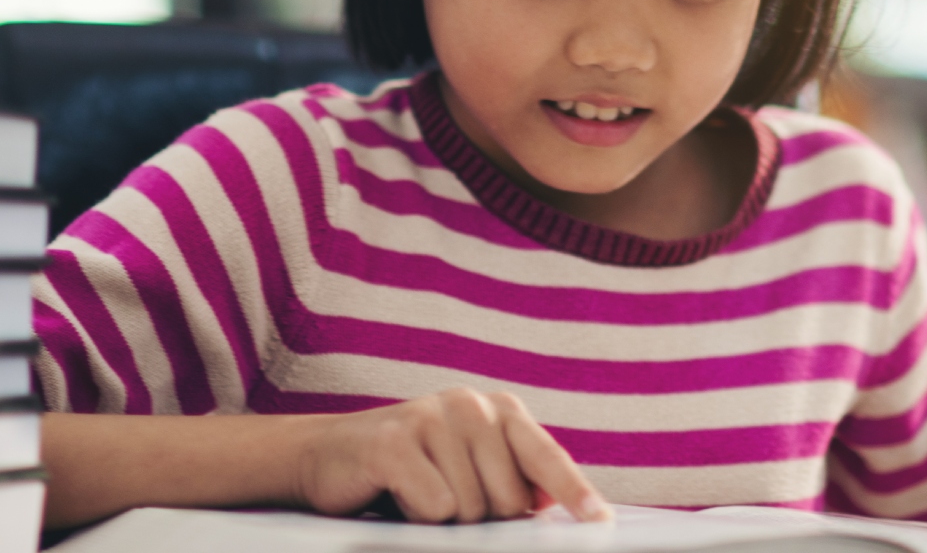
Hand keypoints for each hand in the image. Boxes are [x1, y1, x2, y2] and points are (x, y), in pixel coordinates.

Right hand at [296, 388, 610, 524]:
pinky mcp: (393, 440)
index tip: (599, 523)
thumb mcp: (468, 471)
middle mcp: (469, 404)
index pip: (545, 455)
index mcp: (498, 410)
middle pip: (507, 498)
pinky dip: (418, 516)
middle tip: (446, 503)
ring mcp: (430, 417)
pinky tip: (397, 495)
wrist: (327, 456)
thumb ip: (512, 480)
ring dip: (444, 521)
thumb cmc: (410, 471)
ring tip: (416, 495)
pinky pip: (435, 505)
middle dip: (482, 520)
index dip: (574, 491)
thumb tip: (549, 507)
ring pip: (470, 509)